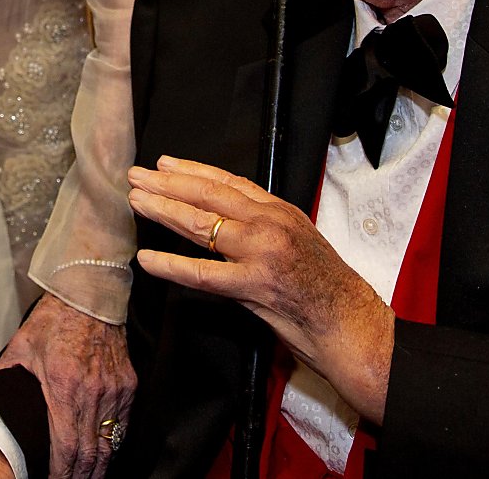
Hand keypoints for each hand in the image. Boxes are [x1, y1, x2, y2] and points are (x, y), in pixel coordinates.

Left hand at [0, 293, 133, 478]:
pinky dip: (113, 447)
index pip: (66, 447)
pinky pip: (123, 427)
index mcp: (63, 386)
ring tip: (85, 478)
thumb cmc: (55, 319)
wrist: (89, 295)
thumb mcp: (21, 348)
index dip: (60, 473)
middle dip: (79, 477)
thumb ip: (5, 376)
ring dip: (97, 468)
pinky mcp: (128, 386)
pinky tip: (103, 456)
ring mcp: (114, 391)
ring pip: (109, 446)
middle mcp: (92, 393)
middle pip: (90, 455)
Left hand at [129, 156, 392, 425]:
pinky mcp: (255, 285)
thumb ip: (264, 226)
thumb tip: (225, 217)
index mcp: (281, 210)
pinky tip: (147, 258)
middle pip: (209, 196)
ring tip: (137, 201)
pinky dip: (171, 265)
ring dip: (164, 211)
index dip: (193, 170)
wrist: (352, 325)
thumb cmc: (326, 289)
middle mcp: (270, 224)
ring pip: (202, 225)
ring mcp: (262, 253)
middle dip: (169, 183)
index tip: (165, 163)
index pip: (229, 182)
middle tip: (136, 175)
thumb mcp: (299, 240)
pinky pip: (202, 273)